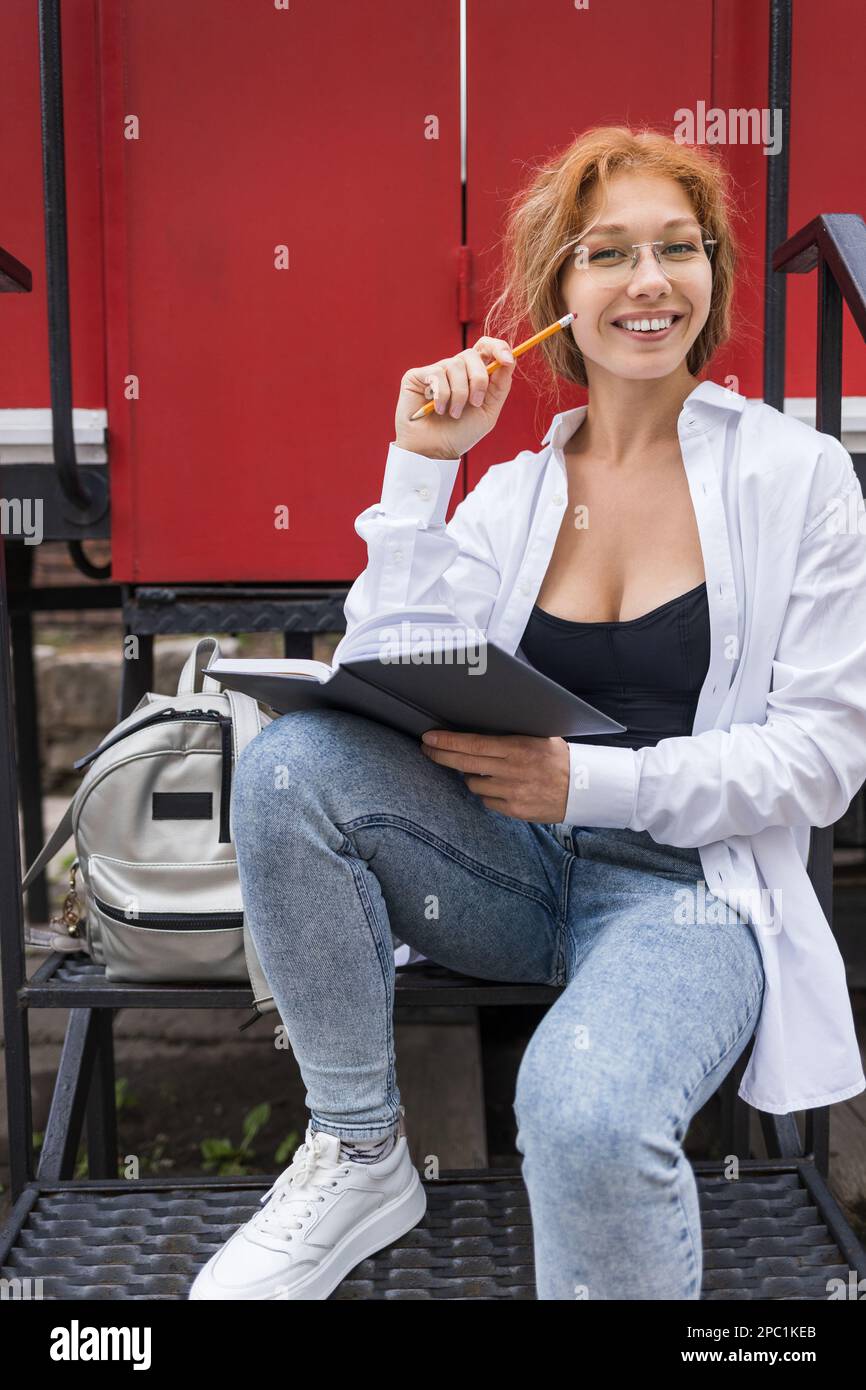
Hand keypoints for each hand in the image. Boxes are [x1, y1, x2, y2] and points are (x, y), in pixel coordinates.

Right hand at [394, 338, 516, 460]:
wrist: (434, 451)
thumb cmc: (460, 434)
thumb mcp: (488, 411)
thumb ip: (500, 386)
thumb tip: (510, 359)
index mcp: (473, 375)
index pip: (486, 348)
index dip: (498, 347)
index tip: (508, 360)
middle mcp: (455, 370)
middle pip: (472, 354)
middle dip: (478, 380)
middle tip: (475, 403)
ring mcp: (436, 371)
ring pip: (455, 365)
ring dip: (459, 394)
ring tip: (453, 413)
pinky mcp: (417, 376)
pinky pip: (437, 374)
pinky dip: (442, 395)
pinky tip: (438, 410)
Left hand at [420, 729, 569, 822]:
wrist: (584, 788)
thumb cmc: (559, 759)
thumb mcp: (539, 739)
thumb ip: (510, 738)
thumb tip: (478, 733)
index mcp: (518, 747)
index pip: (474, 744)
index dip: (448, 741)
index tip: (430, 737)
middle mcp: (512, 769)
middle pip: (465, 763)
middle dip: (441, 755)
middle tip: (427, 749)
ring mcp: (512, 791)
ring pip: (473, 784)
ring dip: (471, 776)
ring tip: (480, 770)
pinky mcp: (515, 809)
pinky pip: (487, 800)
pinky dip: (487, 793)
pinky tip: (497, 786)